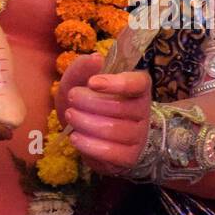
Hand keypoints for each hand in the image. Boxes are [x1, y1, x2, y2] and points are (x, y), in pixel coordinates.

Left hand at [58, 51, 152, 173]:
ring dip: (86, 122)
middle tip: (72, 98)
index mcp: (137, 87)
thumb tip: (96, 58)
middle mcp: (143, 111)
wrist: (88, 133)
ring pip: (113, 130)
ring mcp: (139, 136)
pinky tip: (75, 137)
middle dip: (89, 102)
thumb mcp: (78, 81)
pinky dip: (89, 144)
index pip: (138, 83)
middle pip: (119, 107)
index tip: (92, 82)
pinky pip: (111, 152)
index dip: (117, 83)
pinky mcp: (129, 157)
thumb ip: (83, 67)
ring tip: (70, 115)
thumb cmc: (86, 102)